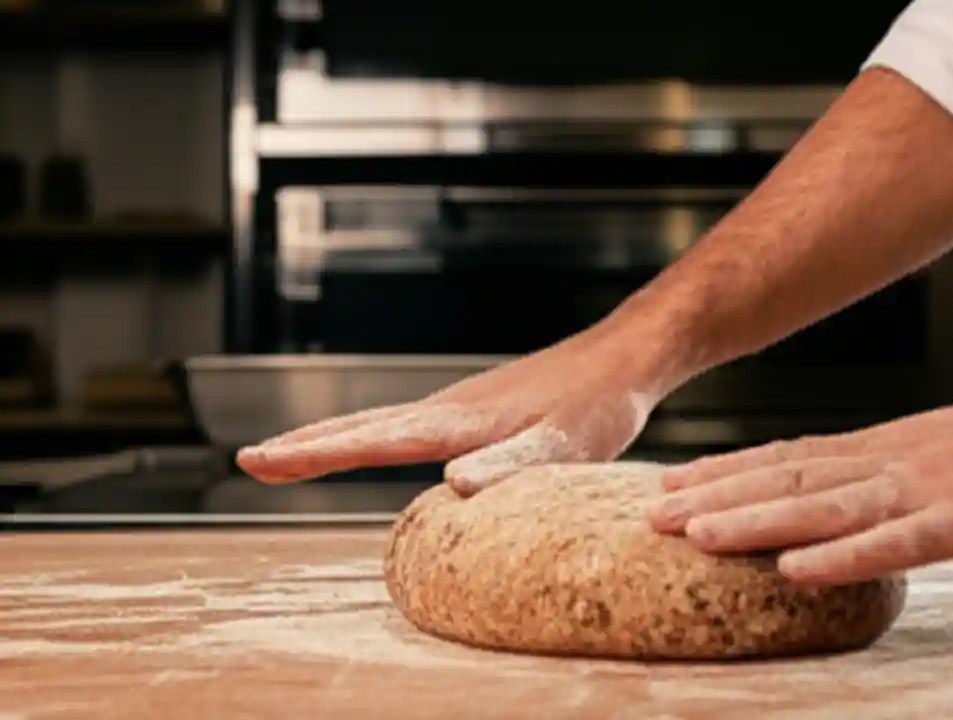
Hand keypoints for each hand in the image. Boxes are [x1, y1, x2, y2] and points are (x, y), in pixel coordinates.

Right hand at [236, 325, 683, 494]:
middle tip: (249, 460)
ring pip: (380, 422)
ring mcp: (461, 407)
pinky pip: (408, 425)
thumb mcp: (563, 443)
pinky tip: (374, 447)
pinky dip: (371, 435)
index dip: (313, 454)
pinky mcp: (478, 411)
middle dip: (304, 444)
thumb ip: (510, 465)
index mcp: (459, 422)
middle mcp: (450, 410)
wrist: (623, 360)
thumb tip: (450, 484)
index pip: (371, 440)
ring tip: (288, 456)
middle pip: (361, 426)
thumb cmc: (598, 404)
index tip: (256, 461)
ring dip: (331, 438)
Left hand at [648, 381, 952, 585]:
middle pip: (787, 477)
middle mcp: (891, 460)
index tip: (676, 484)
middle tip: (650, 513)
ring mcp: (924, 489)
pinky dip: (841, 557)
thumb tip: (862, 492)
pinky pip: (894, 544)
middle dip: (715, 495)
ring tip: (691, 534)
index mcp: (889, 445)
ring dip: (753, 520)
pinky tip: (793, 571)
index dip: (728, 471)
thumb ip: (902, 469)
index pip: (791, 455)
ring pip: (821, 507)